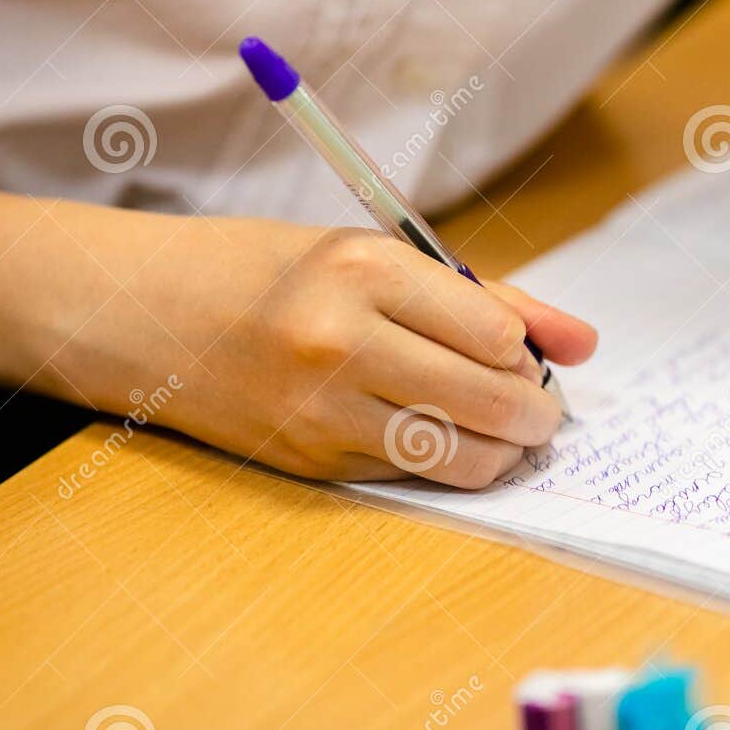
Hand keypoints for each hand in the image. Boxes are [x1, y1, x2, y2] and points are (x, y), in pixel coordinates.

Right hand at [86, 221, 595, 488]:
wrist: (144, 313)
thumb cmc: (270, 271)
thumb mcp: (373, 254)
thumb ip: (488, 297)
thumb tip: (585, 343)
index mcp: (364, 269)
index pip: (498, 332)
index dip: (528, 353)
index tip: (526, 355)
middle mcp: (341, 341)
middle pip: (492, 401)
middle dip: (535, 414)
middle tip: (540, 411)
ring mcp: (320, 410)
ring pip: (460, 456)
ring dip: (501, 451)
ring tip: (503, 431)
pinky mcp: (308, 462)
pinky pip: (410, 475)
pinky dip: (442, 462)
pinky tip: (437, 436)